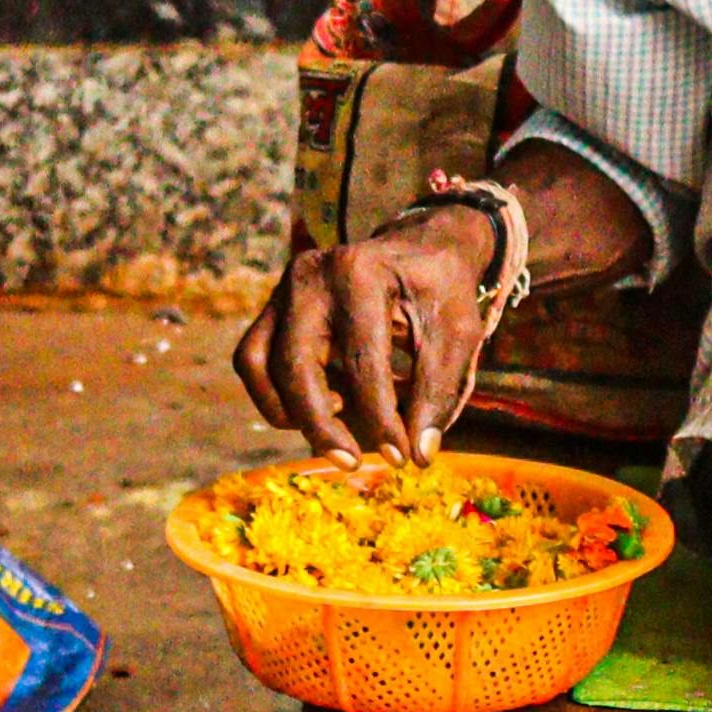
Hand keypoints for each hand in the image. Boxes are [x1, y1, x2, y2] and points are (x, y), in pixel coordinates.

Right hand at [237, 206, 496, 456]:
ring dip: (291, 413)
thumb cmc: (441, 292)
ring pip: (258, 365)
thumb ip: (439, 392)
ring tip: (339, 432)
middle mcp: (309, 275)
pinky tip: (330, 406)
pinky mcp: (271, 308)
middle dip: (321, 425)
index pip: (361, 361)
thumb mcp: (457, 335)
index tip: (401, 458)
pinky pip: (254, 361)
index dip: (380, 418)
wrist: (420, 249)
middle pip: (294, 366)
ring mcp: (282, 289)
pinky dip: (281, 396)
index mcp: (360, 273)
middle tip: (353, 462)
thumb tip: (418, 456)